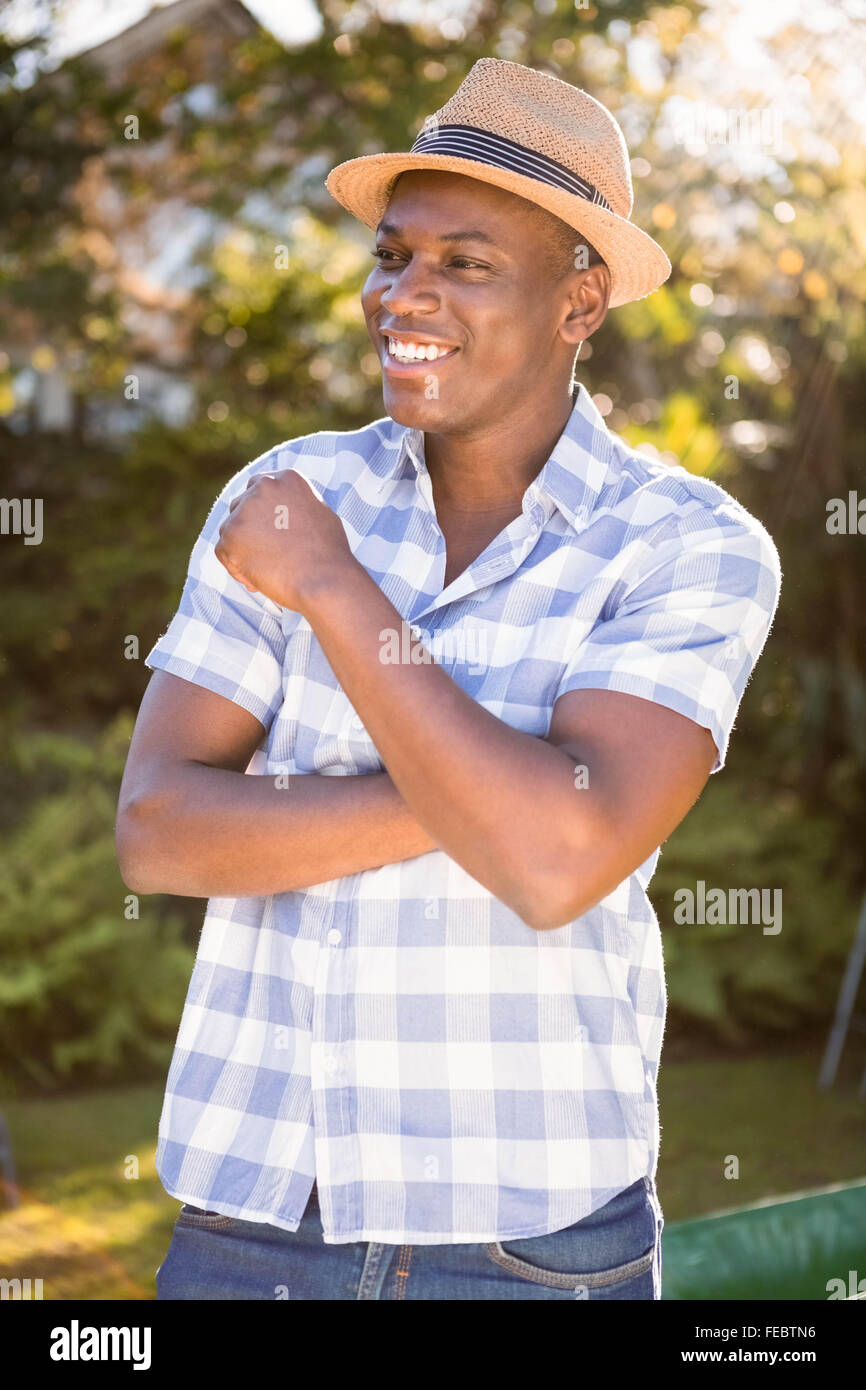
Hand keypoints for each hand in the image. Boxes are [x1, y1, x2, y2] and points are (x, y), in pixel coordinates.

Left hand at [214, 470, 356, 611]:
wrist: (324, 580)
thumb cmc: (329, 555)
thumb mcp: (318, 514)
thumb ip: (294, 505)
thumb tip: (282, 509)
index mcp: (287, 478)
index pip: (260, 486)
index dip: (261, 510)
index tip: (267, 529)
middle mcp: (264, 486)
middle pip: (241, 505)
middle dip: (248, 529)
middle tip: (267, 555)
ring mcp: (244, 510)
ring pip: (230, 529)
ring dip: (242, 549)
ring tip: (268, 570)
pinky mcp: (230, 535)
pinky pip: (224, 552)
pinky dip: (237, 568)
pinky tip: (259, 579)